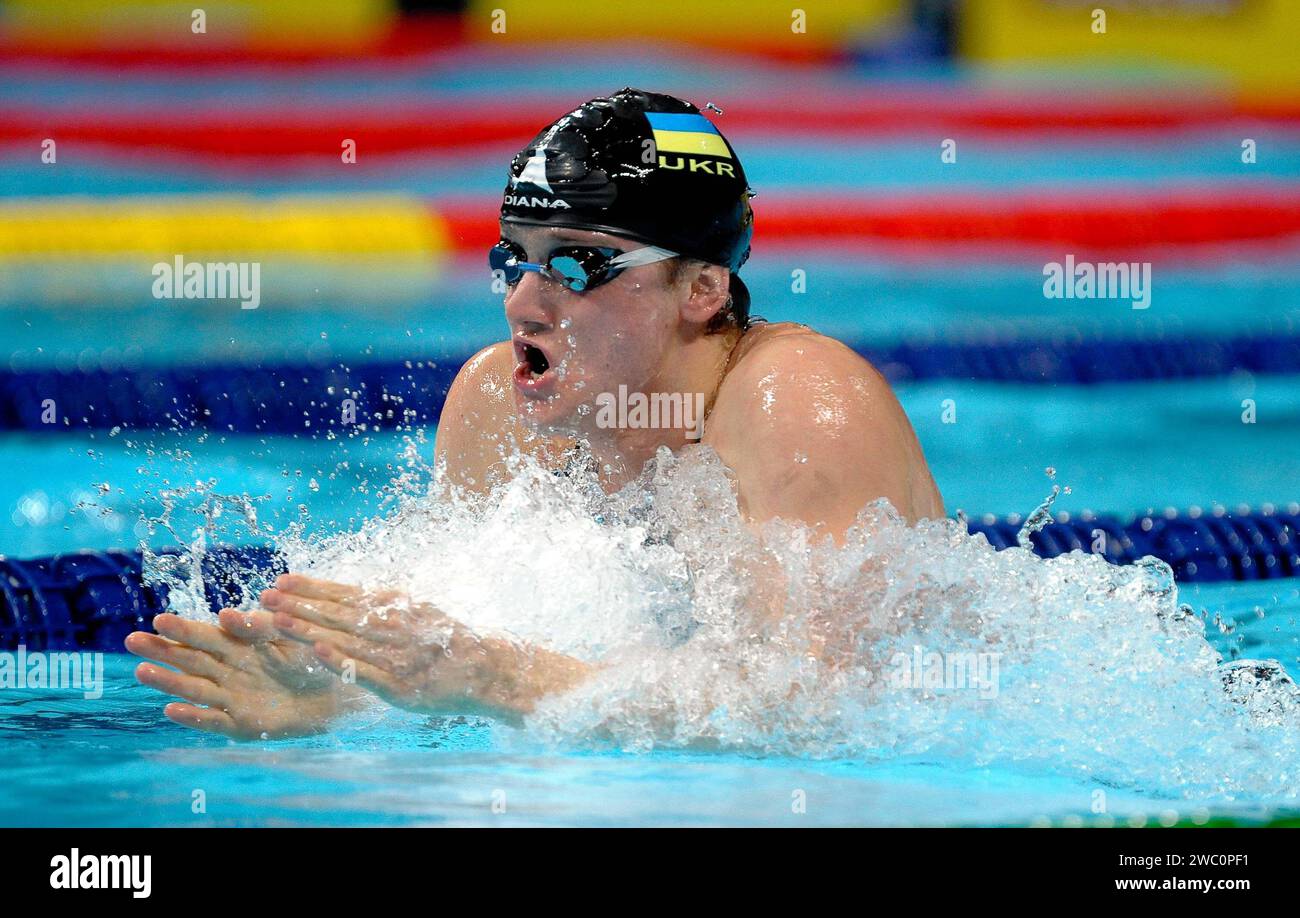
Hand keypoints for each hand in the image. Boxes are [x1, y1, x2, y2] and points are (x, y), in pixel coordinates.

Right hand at [125, 608, 342, 739]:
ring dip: (168, 681)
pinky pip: (212, 720)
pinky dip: (192, 716)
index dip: (183, 628)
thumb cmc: (310, 662)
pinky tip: (171, 709)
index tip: (158, 619)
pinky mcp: (240, 724)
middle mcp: (228, 672)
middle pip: (190, 660)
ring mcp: (231, 698)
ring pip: (194, 688)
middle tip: (131, 640)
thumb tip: (225, 614)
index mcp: (239, 647)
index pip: (205, 635)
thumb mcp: (287, 640)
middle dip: (162, 650)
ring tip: (141, 672)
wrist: (334, 696)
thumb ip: (259, 629)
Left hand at [263, 574, 589, 721]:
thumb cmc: (448, 643)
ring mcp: (394, 654)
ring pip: (344, 637)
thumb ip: (384, 607)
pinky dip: (340, 660)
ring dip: (308, 628)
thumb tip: (347, 595)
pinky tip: (318, 652)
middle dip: (299, 604)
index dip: (312, 587)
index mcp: (395, 607)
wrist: (488, 670)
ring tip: (276, 620)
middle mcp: (392, 626)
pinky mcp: (398, 684)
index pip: (345, 593)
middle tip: (264, 595)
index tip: (281, 579)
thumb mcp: (416, 614)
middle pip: (337, 613)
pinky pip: (364, 670)